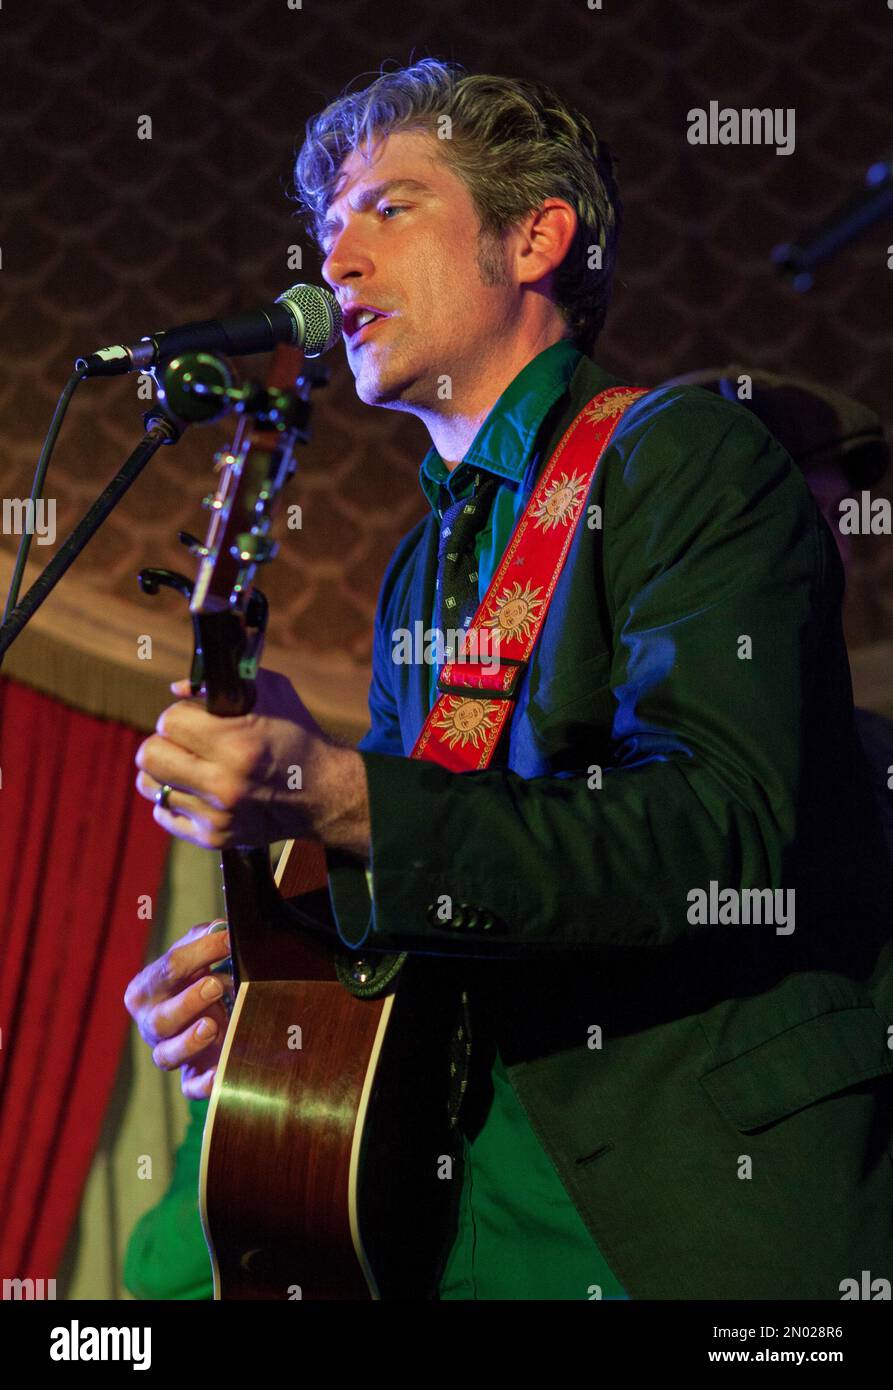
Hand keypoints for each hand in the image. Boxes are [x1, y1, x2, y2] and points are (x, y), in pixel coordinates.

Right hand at [124, 920, 233, 1099]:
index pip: (169, 968)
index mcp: (147, 988)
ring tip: (212, 1026)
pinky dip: (204, 1085)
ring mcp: (168, 1051)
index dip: (200, 952)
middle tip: (215, 986)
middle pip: (161, 1018)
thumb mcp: (196, 951)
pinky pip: (190, 1088)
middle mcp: (151, 1023)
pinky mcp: (190, 1076)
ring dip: (189, 1042)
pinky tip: (219, 1076)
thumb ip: (205, 937)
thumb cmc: (196, 974)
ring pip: (167, 1056)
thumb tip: (220, 928)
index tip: (229, 940)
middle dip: (188, 1002)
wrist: (202, 1008)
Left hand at [134, 666, 350, 850]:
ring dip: (166, 770)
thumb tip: (176, 690)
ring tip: (189, 764)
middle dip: (163, 742)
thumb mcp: (272, 694)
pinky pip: (164, 814)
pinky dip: (174, 799)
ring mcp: (217, 815)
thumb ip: (224, 683)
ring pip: (151, 786)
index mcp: (238, 745)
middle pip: (149, 756)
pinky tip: (195, 789)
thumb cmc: (296, 736)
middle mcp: (224, 784)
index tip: (194, 717)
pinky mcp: (214, 838)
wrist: (323, 794)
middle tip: (183, 741)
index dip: (180, 714)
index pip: (169, 722)